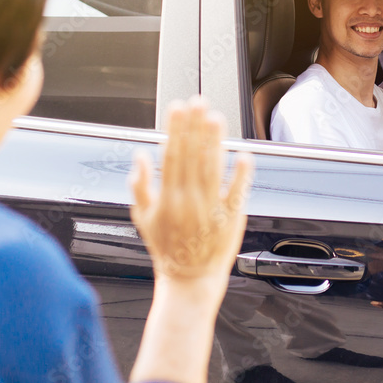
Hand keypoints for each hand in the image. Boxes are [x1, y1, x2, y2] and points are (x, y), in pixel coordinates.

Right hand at [129, 98, 253, 284]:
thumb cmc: (166, 249)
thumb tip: (139, 156)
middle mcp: (189, 201)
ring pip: (212, 168)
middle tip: (197, 102)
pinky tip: (243, 153)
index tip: (177, 108)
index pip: (171, 155)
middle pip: (192, 156)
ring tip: (215, 118)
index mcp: (167, 198)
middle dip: (194, 127)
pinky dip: (241, 173)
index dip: (174, 129)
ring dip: (214, 141)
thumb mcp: (142, 218)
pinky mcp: (231, 218)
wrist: (189, 280)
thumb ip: (139, 185)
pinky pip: (237, 192)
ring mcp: (211, 209)